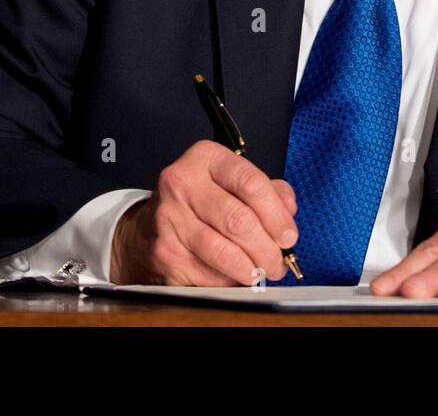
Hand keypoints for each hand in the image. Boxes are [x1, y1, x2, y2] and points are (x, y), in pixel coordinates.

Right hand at [109, 140, 297, 285]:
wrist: (149, 227)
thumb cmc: (199, 203)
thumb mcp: (231, 182)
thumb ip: (267, 190)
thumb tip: (287, 209)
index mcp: (205, 158)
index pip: (250, 182)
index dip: (276, 214)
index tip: (288, 235)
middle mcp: (182, 183)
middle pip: (239, 220)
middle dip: (267, 248)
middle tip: (278, 261)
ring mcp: (170, 218)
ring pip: (224, 251)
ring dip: (251, 268)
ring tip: (262, 272)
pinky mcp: (165, 252)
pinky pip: (208, 273)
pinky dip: (228, 280)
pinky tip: (235, 276)